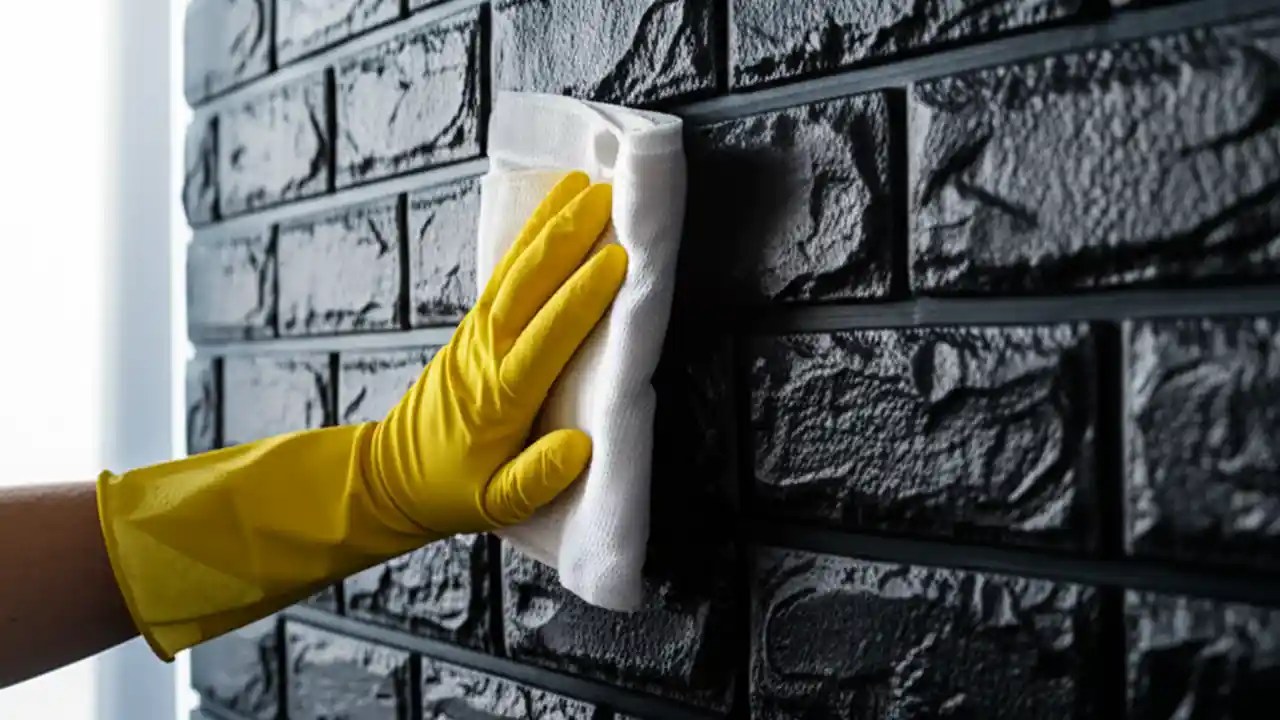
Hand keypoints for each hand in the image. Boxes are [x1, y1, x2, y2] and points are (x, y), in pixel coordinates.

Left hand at [365, 171, 624, 533]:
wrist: (390, 476)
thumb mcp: (495, 505)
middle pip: (530, 282)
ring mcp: (478, 330)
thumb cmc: (452, 490)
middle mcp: (488, 350)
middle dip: (569, 236)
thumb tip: (580, 447)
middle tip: (610, 196)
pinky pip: (507, 269)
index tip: (618, 259)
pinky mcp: (475, 322)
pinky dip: (531, 232)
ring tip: (588, 184)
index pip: (548, 335)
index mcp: (501, 394)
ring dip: (552, 222)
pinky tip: (556, 205)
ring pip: (516, 266)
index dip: (583, 297)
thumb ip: (536, 480)